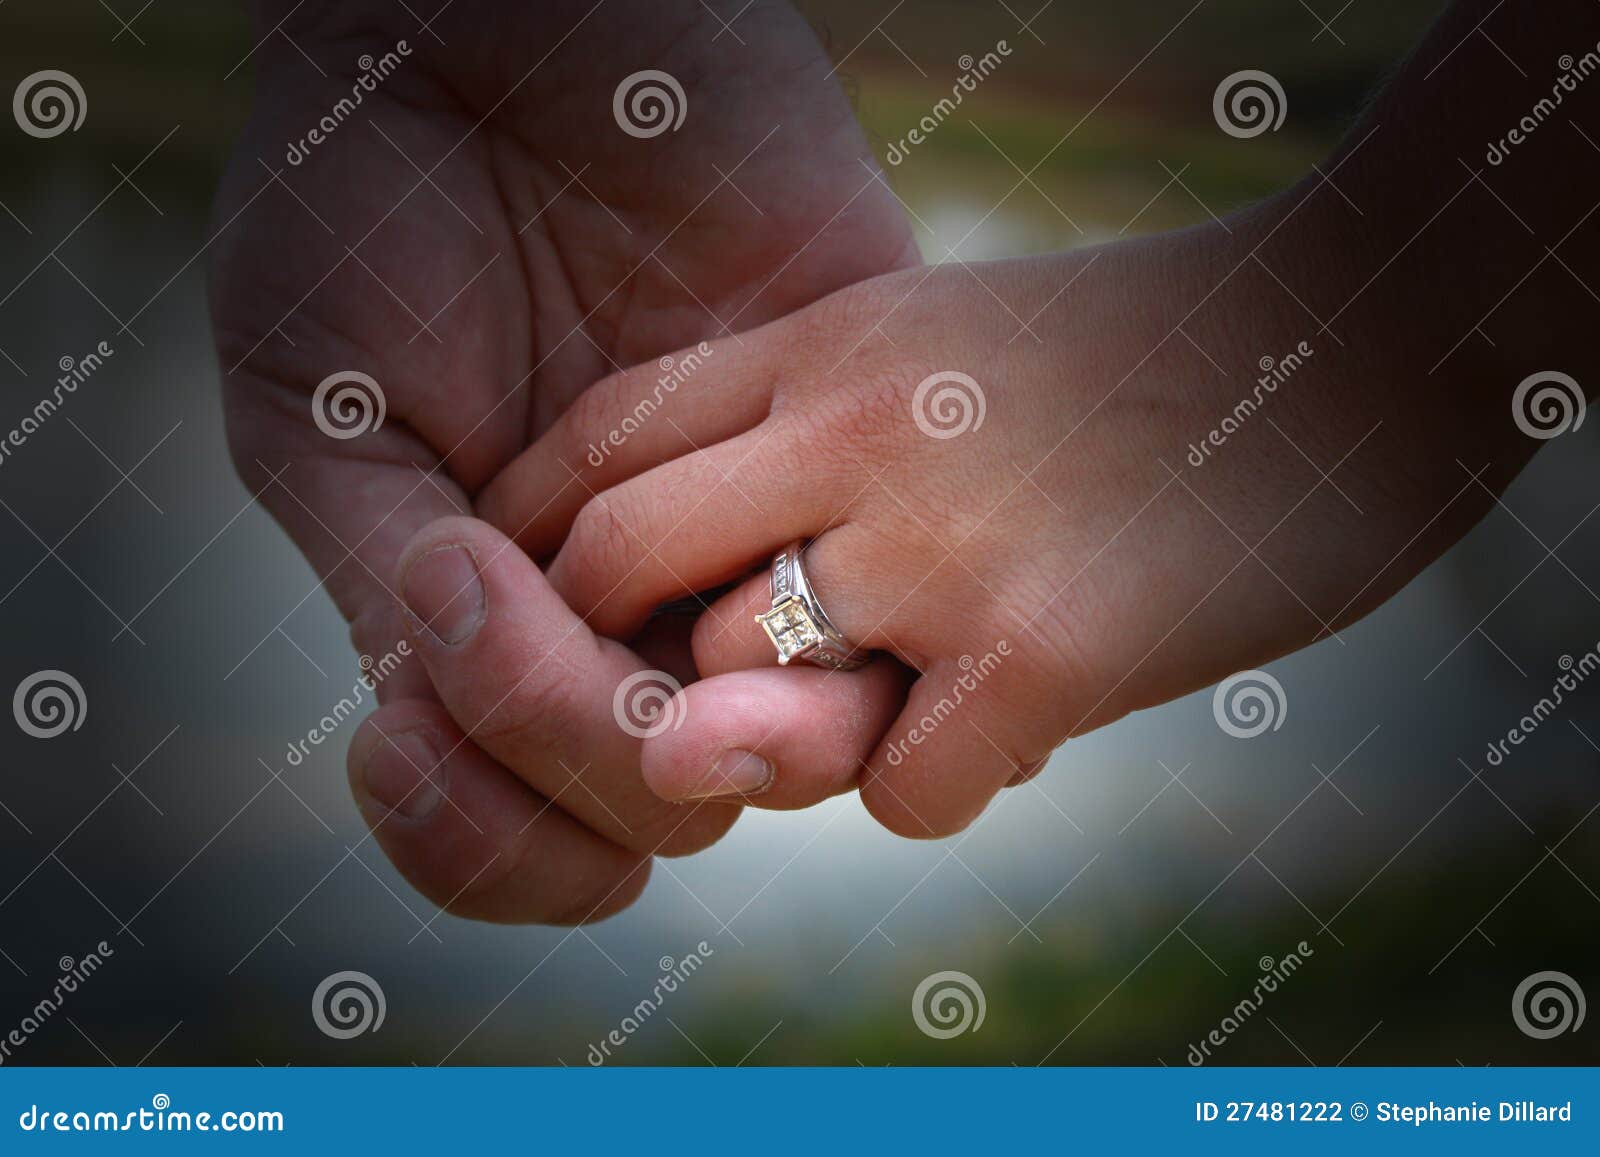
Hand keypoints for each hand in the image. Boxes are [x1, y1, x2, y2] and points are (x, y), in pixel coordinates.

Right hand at [210, 0, 916, 919]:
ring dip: (759, 738)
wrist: (490, 23)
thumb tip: (447, 680)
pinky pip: (914, 581)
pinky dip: (890, 637)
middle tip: (537, 656)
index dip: (475, 827)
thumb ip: (387, 576)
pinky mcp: (860, 430)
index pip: (516, 808)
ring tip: (694, 660)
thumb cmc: (370, 207)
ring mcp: (757, 526)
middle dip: (601, 772)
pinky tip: (829, 605)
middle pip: (666, 794)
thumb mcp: (325, 408)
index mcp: (506, 621)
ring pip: (804, 720)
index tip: (407, 732)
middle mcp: (641, 602)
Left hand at [486, 188, 1544, 837]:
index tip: (535, 607)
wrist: (1359, 345)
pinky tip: (1012, 727)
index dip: (531, 532)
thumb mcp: (946, 340)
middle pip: (616, 563)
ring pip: (739, 694)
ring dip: (786, 735)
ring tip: (893, 701)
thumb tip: (712, 588)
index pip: (598, 436)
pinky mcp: (1047, 651)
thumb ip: (814, 435)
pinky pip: (896, 791)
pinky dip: (931, 787)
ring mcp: (945, 543)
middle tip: (671, 702)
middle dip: (601, 655)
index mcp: (827, 344)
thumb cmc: (1144, 358)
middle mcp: (857, 431)